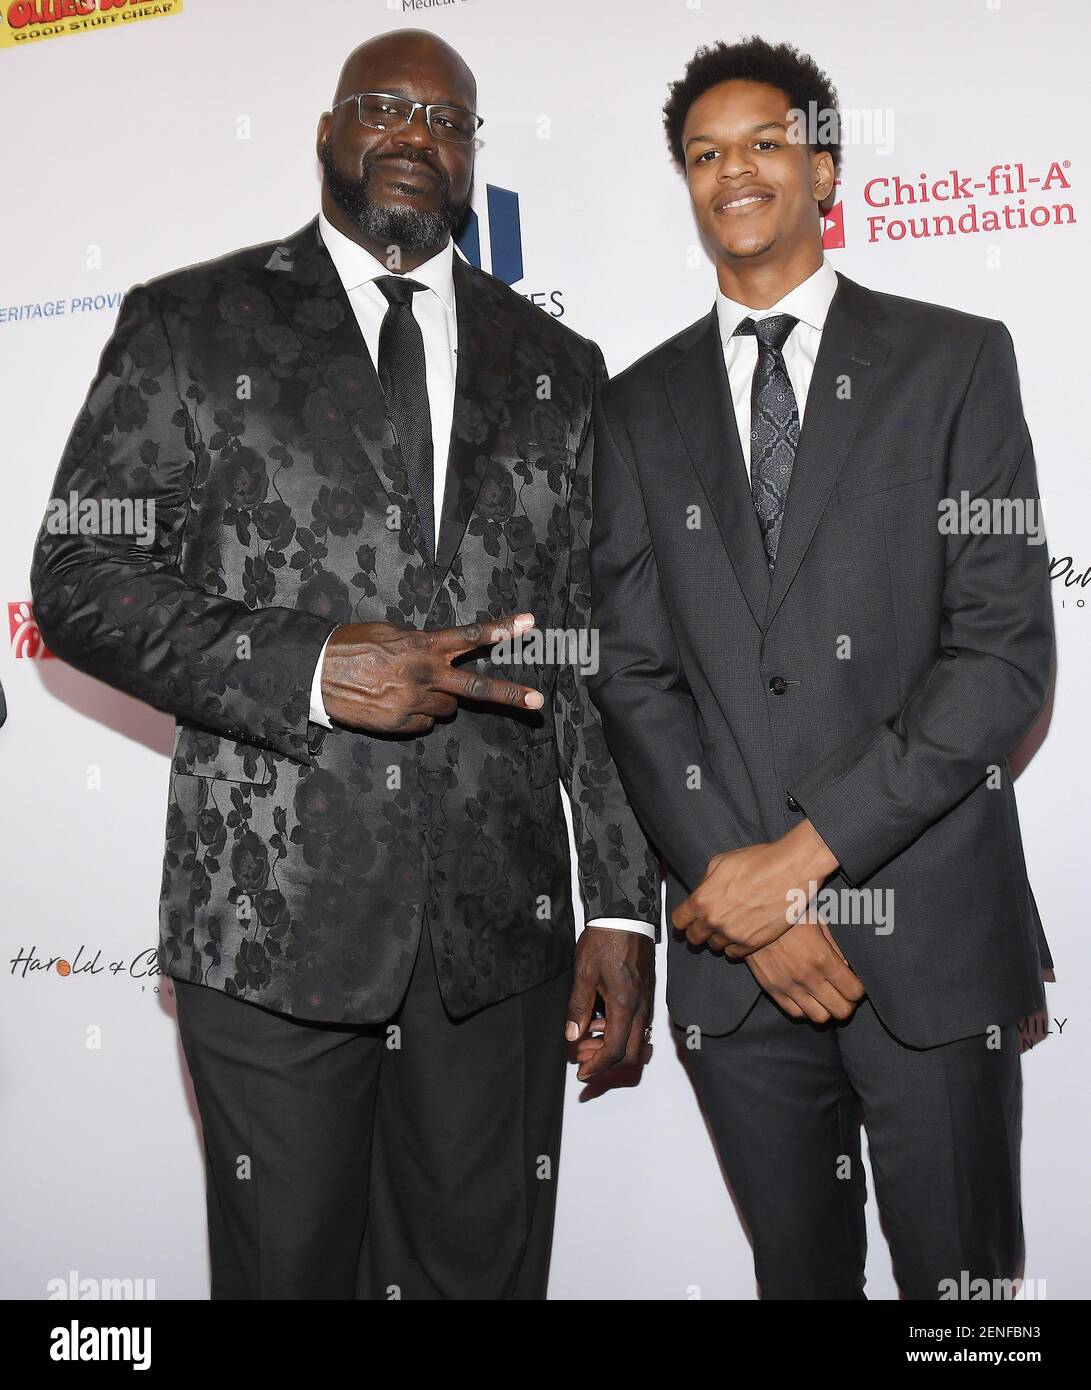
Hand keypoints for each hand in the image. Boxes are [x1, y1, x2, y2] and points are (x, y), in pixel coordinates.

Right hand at [320, 612, 543, 733]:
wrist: (316, 673)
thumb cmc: (351, 647)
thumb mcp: (389, 634)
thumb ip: (420, 644)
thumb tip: (437, 654)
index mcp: (423, 645)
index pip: (470, 636)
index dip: (501, 630)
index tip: (529, 623)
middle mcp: (426, 673)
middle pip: (478, 686)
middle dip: (511, 694)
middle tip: (538, 702)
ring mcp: (415, 701)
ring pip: (448, 708)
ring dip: (439, 700)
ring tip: (407, 689)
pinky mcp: (402, 722)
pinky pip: (424, 723)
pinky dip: (416, 715)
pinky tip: (394, 703)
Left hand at [565, 927, 653, 1079]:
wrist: (626, 916)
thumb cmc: (605, 940)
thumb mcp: (583, 973)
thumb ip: (578, 1007)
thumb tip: (572, 1035)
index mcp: (625, 1005)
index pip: (615, 1050)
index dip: (597, 1066)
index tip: (581, 1072)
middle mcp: (641, 1008)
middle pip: (630, 1054)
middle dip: (605, 1063)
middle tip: (582, 1058)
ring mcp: (647, 1002)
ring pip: (635, 1041)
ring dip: (612, 1048)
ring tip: (587, 1040)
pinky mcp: (646, 995)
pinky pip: (638, 1025)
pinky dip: (620, 1033)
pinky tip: (601, 1022)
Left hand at [671, 820, 837, 958]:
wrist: (790, 871)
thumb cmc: (758, 862)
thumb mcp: (720, 863)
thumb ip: (705, 882)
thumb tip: (702, 892)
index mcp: (703, 900)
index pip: (679, 920)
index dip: (683, 919)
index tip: (686, 919)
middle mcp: (714, 920)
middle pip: (694, 937)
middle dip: (698, 930)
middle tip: (706, 923)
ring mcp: (733, 935)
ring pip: (714, 946)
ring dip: (717, 937)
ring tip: (729, 924)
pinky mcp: (752, 944)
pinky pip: (733, 954)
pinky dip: (733, 945)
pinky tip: (740, 932)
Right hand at [746, 915, 865, 1023]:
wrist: (750, 918)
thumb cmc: (788, 917)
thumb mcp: (818, 922)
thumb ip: (836, 947)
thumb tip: (847, 968)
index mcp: (822, 958)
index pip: (854, 992)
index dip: (858, 990)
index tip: (853, 984)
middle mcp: (808, 977)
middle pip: (841, 1011)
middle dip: (847, 1004)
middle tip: (843, 994)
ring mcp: (789, 987)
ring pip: (820, 1018)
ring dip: (827, 1010)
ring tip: (825, 998)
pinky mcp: (773, 991)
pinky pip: (796, 1014)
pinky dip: (805, 1010)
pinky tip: (807, 998)